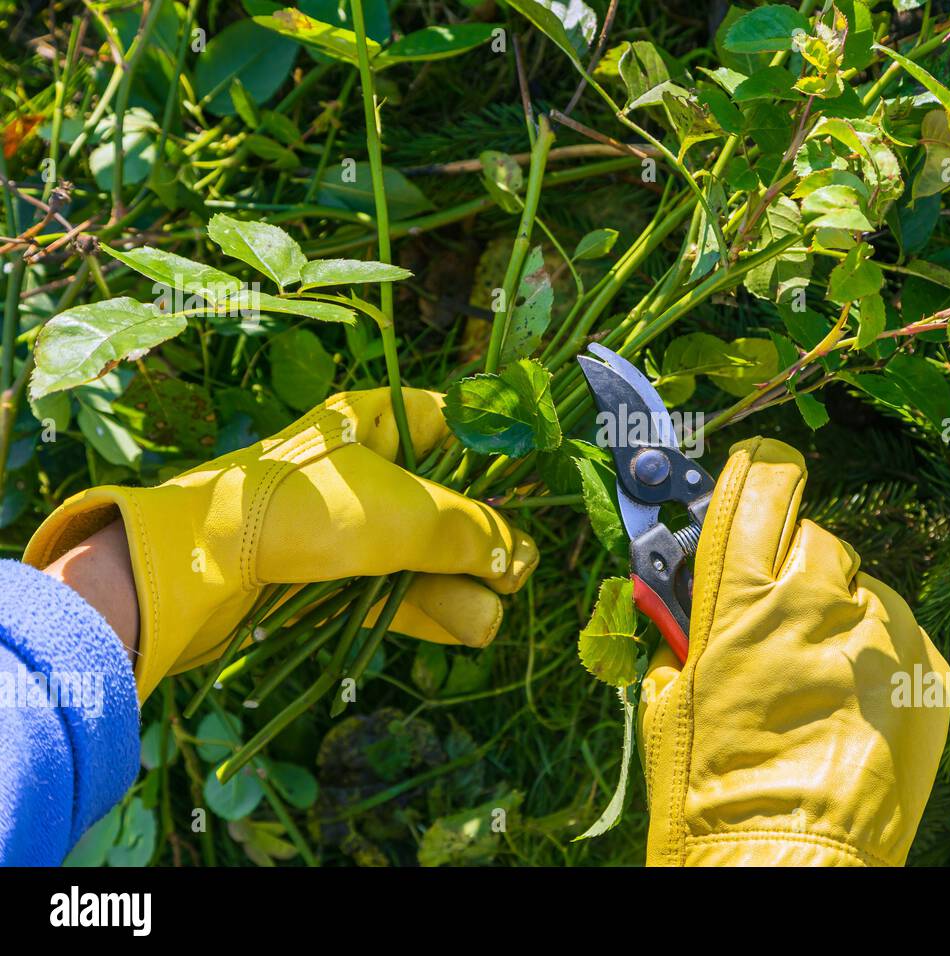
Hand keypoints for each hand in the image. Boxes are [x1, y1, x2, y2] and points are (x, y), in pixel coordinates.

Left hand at [25, 389, 537, 699]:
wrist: (197, 570)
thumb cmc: (306, 512)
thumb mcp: (407, 515)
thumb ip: (475, 534)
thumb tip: (523, 560)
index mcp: (379, 422)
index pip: (459, 424)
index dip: (504, 453)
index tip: (543, 484)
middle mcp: (369, 470)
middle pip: (454, 500)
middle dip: (490, 538)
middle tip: (519, 568)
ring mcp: (352, 528)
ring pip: (433, 553)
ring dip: (469, 584)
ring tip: (495, 610)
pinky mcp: (337, 579)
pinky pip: (403, 590)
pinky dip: (437, 609)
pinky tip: (474, 626)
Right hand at [637, 437, 949, 865]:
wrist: (786, 864)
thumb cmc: (711, 793)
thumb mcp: (669, 700)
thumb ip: (682, 628)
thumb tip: (680, 592)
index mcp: (741, 597)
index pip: (761, 484)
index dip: (758, 473)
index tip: (759, 473)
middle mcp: (818, 600)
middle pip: (815, 535)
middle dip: (795, 565)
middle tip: (777, 616)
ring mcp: (881, 634)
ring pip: (861, 584)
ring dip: (839, 612)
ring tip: (816, 677)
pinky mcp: (926, 670)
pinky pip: (899, 631)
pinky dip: (877, 653)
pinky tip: (852, 703)